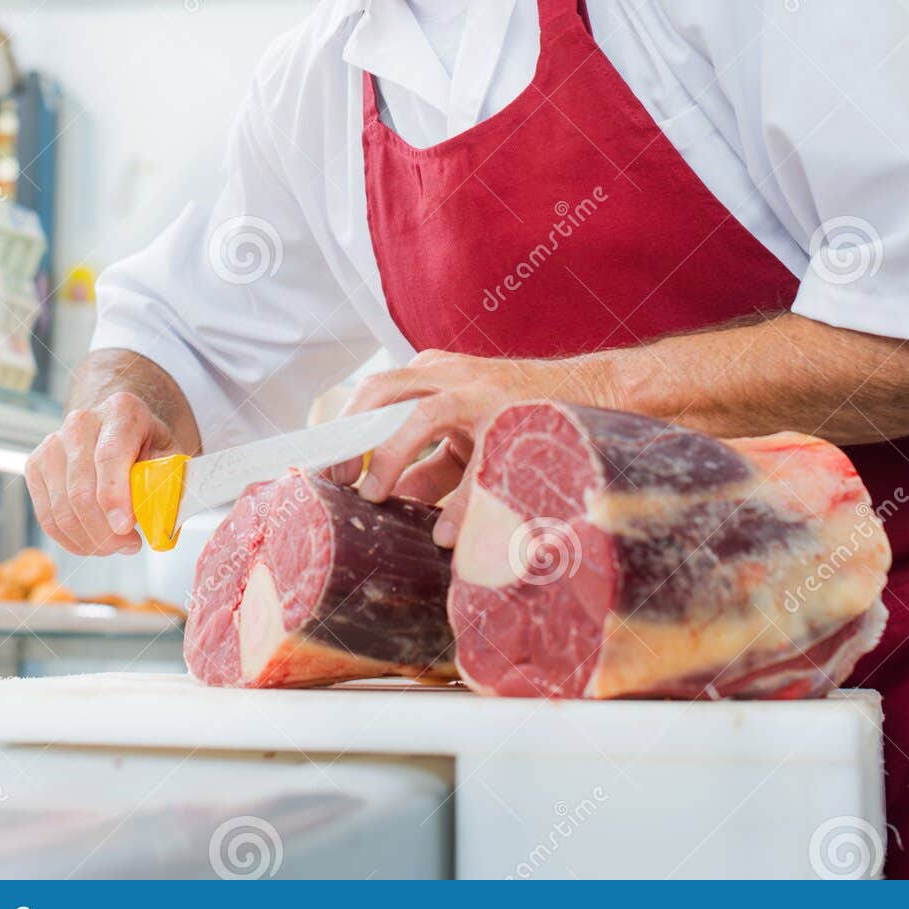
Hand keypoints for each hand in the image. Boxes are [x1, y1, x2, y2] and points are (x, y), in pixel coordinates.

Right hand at [25, 392, 179, 556]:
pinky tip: (92, 543)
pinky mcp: (36, 465)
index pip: (110, 456)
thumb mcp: (169, 454)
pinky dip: (70, 539)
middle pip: (82, 490)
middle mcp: (81, 423)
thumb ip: (168, 482)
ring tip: (115, 545)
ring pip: (62, 509)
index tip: (125, 527)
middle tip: (129, 545)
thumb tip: (160, 520)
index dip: (114, 497)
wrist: (118, 427)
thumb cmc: (146, 443)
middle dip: (105, 530)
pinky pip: (47, 516)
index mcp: (120, 411)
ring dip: (90, 539)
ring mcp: (53, 443)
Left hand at [329, 350, 615, 546]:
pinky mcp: (511, 420)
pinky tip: (444, 532)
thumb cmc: (518, 416)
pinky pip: (476, 462)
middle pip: (381, 390)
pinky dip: (457, 501)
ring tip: (374, 494)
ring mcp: (481, 394)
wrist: (592, 393)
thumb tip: (389, 500)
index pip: (371, 393)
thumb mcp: (464, 438)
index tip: (316, 466)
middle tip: (337, 478)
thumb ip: (426, 466)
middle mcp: (450, 376)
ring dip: (390, 456)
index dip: (340, 428)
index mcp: (431, 376)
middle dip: (351, 434)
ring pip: (420, 416)